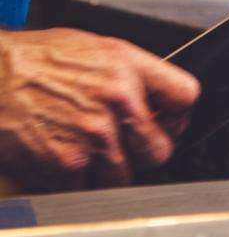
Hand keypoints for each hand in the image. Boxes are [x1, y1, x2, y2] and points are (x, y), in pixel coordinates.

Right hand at [0, 28, 199, 190]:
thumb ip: (133, 73)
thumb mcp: (96, 49)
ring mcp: (94, 134)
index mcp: (127, 68)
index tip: (167, 122)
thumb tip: (157, 101)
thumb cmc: (35, 60)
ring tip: (87, 150)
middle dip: (144, 151)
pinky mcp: (67, 163)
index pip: (185, 95)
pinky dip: (76, 181)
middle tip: (126, 145)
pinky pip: (87, 187)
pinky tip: (63, 157)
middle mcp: (116, 100)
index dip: (177, 114)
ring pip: (125, 175)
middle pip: (160, 149)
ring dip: (109, 170)